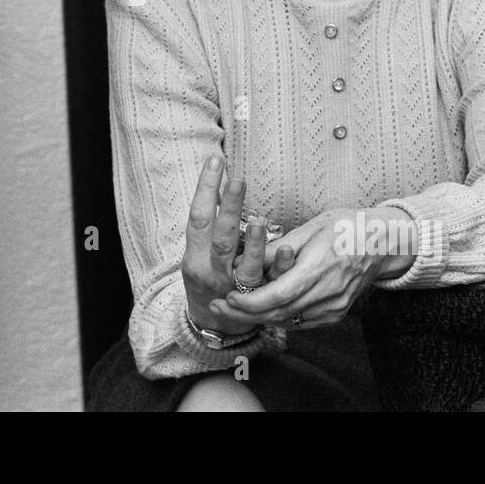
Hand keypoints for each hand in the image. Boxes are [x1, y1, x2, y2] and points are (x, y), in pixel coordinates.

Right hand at [180, 156, 267, 334]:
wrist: (211, 322)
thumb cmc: (207, 274)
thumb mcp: (200, 250)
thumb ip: (212, 223)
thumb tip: (218, 178)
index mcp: (194, 255)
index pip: (198, 217)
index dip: (206, 188)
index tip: (216, 161)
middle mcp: (211, 273)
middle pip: (221, 238)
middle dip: (229, 209)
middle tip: (238, 181)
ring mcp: (234, 289)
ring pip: (245, 267)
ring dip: (255, 243)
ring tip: (261, 219)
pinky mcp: (257, 301)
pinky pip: (271, 284)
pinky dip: (280, 266)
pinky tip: (290, 249)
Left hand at [214, 207, 405, 329]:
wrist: (383, 243)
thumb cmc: (346, 227)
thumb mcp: (311, 228)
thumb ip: (278, 247)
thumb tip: (245, 256)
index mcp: (320, 269)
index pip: (279, 295)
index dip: (249, 301)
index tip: (227, 297)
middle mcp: (328, 294)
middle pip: (279, 313)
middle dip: (244, 313)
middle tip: (217, 306)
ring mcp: (334, 307)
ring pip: (287, 320)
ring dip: (257, 316)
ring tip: (231, 307)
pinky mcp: (335, 314)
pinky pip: (300, 321)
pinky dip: (277, 316)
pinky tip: (259, 309)